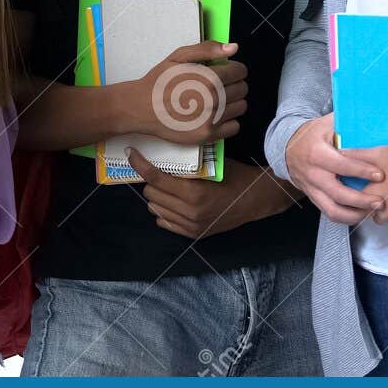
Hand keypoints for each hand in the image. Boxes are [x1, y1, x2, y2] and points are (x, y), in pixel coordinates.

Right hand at [124, 41, 248, 145]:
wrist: (141, 108)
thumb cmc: (160, 81)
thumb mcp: (179, 56)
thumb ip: (207, 49)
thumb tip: (233, 48)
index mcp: (210, 78)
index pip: (241, 72)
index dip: (234, 69)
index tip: (225, 72)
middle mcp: (214, 100)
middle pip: (243, 90)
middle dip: (234, 84)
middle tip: (218, 86)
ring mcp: (212, 119)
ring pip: (241, 108)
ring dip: (232, 102)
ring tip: (215, 100)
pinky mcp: (208, 135)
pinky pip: (234, 127)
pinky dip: (228, 121)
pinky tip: (214, 115)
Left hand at [127, 150, 295, 238]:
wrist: (255, 200)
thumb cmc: (236, 176)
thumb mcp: (212, 165)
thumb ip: (188, 165)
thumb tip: (163, 154)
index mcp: (194, 193)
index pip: (156, 178)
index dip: (140, 164)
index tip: (131, 153)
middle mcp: (189, 212)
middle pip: (152, 194)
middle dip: (151, 181)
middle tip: (158, 171)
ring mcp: (190, 225)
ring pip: (155, 209)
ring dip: (157, 196)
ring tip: (166, 187)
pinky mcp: (193, 234)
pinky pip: (164, 222)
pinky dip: (163, 210)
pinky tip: (173, 201)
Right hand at [284, 114, 383, 224]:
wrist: (288, 147)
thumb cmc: (314, 134)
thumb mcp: (328, 123)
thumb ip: (348, 123)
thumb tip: (373, 119)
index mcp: (317, 153)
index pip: (341, 165)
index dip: (361, 171)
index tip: (379, 175)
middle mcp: (313, 173)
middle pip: (337, 193)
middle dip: (361, 200)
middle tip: (380, 201)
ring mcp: (312, 188)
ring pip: (332, 209)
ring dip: (354, 214)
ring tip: (372, 211)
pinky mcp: (313, 197)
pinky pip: (329, 213)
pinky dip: (346, 217)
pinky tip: (361, 214)